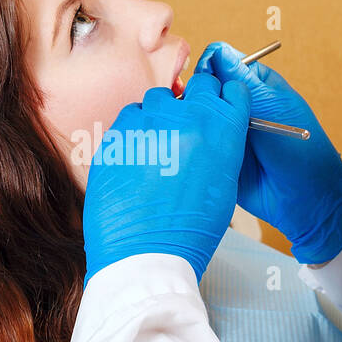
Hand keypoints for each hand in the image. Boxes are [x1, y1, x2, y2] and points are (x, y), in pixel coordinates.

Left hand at [82, 73, 250, 284]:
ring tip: (158, 156)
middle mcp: (184, 116)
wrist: (145, 253)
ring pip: (156, 103)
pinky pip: (128, 122)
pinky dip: (134, 137)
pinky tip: (136, 165)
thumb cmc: (190, 229)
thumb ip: (221, 145)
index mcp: (220, 127)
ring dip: (159, 120)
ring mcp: (146, 122)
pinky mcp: (116, 134)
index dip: (220, 99)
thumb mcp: (224, 185)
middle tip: (186, 132)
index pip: (226, 89)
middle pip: (192, 89)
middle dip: (191, 105)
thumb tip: (211, 130)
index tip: (215, 107)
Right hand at [192, 41, 341, 263]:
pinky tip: (186, 147)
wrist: (304, 199)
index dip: (209, 69)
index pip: (219, 64)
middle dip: (196, 96)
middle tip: (201, 111)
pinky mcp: (212, 156)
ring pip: (192, 116)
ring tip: (196, 131)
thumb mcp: (272, 107)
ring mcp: (221, 132)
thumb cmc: (300, 149)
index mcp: (252, 87)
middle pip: (201, 89)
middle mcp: (233, 107)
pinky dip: (187, 145)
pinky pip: (192, 145)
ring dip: (190, 121)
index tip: (206, 80)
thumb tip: (217, 49)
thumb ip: (242, 80)